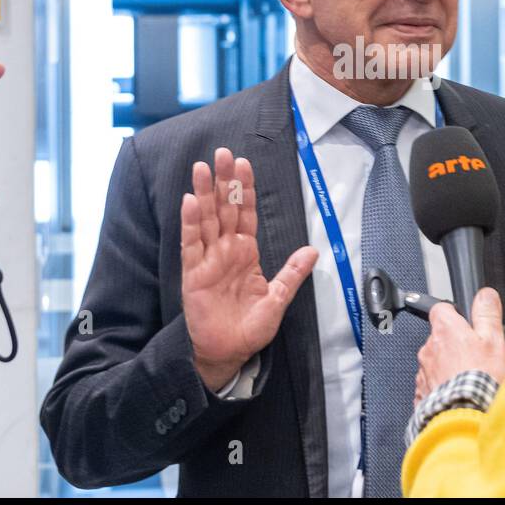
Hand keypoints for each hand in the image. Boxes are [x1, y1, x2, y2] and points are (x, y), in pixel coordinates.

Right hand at [181, 147, 317, 391]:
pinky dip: (191, 223)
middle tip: (223, 153)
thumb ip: (292, 273)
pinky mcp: (193, 273)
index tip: (245, 164)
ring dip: (204, 193)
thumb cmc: (250, 327)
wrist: (228, 351)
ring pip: (206, 219)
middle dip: (224, 181)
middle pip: (224, 208)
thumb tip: (314, 251)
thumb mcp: (278, 299)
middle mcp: (226, 250)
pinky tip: (190, 201)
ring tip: (203, 167)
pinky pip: (191, 244)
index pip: (246, 213)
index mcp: (246, 252)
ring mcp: (208, 259)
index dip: (245, 189)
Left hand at [416, 288, 504, 399]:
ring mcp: (423, 372)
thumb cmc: (480, 380)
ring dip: (448, 368)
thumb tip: (485, 295)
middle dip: (454, 344)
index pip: (440, 309)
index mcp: (445, 330)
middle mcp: (429, 348)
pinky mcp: (421, 394)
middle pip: (439, 337)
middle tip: (474, 358)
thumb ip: (487, 314)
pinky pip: (432, 385)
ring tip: (468, 379)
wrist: (466, 418)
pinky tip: (458, 394)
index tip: (464, 322)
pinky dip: (443, 387)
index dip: (453, 313)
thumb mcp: (493, 341)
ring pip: (435, 362)